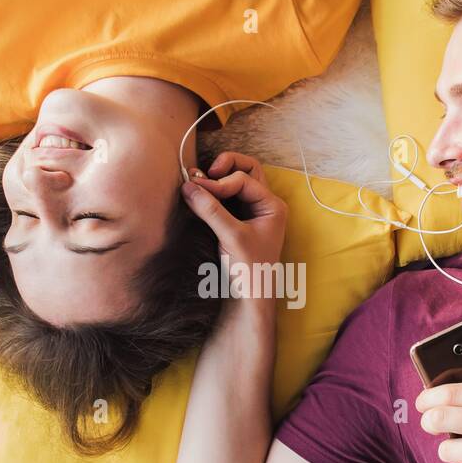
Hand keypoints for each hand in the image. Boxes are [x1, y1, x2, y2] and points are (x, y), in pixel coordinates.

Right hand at [181, 151, 285, 270]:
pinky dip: (216, 191)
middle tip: (206, 173)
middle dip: (226, 166)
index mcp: (272, 205)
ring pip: (239, 179)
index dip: (219, 182)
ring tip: (201, 182)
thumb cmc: (250, 270)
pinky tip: (202, 195)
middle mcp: (266, 204)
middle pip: (247, 169)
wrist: (252, 296)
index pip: (243, 180)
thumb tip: (188, 186)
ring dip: (220, 177)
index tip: (196, 189)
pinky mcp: (241, 219)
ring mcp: (254, 210)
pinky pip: (229, 196)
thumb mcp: (231, 237)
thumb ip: (211, 211)